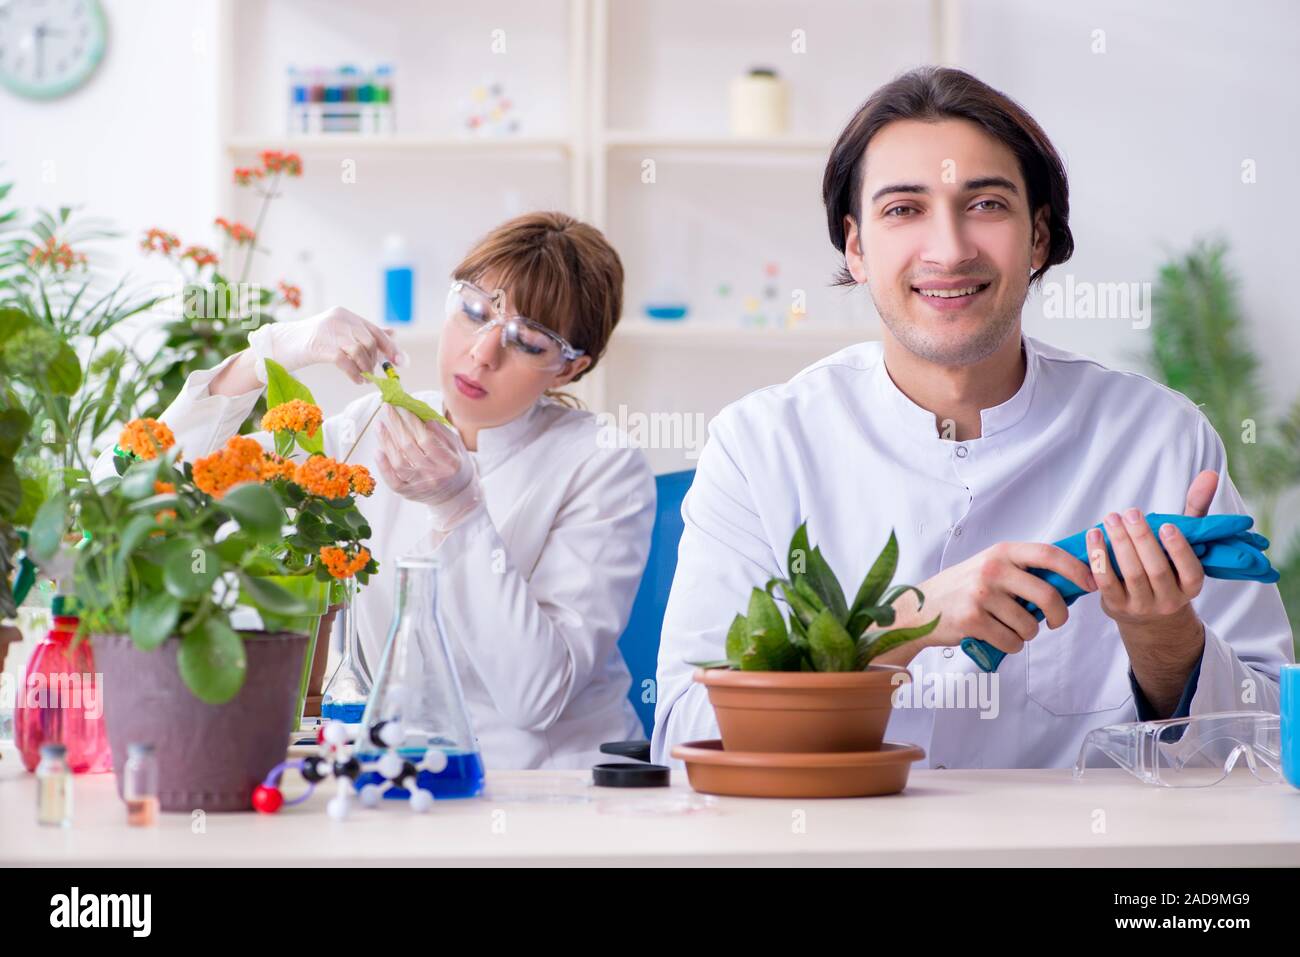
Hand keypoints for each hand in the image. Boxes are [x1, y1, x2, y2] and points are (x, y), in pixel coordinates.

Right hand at [248, 306, 404, 383]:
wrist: (283, 344)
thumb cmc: (314, 342)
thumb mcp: (340, 333)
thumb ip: (364, 333)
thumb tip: (393, 334)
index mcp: (346, 315)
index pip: (375, 330)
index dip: (390, 347)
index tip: (401, 363)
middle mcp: (340, 319)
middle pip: (369, 341)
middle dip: (374, 361)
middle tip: (373, 373)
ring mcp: (330, 331)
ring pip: (360, 351)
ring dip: (366, 368)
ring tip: (364, 378)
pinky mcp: (320, 346)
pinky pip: (345, 362)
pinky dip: (355, 374)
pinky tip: (357, 380)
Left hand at [374, 405, 481, 528]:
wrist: (456, 496)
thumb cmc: (455, 466)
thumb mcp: (458, 447)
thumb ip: (443, 433)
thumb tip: (423, 418)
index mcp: (449, 463)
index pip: (426, 439)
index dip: (413, 423)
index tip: (403, 408)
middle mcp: (434, 476)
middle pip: (409, 448)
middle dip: (396, 425)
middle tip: (387, 408)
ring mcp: (419, 486)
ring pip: (398, 462)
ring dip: (386, 441)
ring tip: (379, 425)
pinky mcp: (408, 494)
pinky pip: (392, 481)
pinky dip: (383, 466)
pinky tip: (377, 450)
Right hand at [890, 541, 1097, 656]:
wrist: (919, 608)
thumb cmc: (960, 589)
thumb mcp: (988, 566)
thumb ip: (1021, 569)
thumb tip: (1067, 581)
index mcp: (1001, 552)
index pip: (1049, 554)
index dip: (1076, 569)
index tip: (1090, 583)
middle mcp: (992, 570)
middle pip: (1047, 595)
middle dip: (1059, 615)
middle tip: (1056, 622)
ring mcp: (981, 595)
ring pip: (1030, 625)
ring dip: (1027, 634)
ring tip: (1009, 627)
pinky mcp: (973, 621)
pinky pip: (1012, 642)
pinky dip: (1011, 645)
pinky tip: (996, 637)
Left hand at [1089, 470, 1217, 625]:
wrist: (1149, 618)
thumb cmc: (1168, 569)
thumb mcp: (1184, 544)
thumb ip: (1196, 511)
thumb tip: (1210, 474)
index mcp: (1191, 586)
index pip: (1190, 571)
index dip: (1179, 550)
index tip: (1167, 526)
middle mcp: (1169, 599)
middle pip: (1156, 570)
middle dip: (1142, 539)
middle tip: (1130, 513)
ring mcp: (1142, 605)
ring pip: (1131, 574)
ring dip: (1119, 544)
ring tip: (1111, 518)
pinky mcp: (1117, 606)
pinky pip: (1105, 582)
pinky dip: (1099, 558)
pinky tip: (1094, 536)